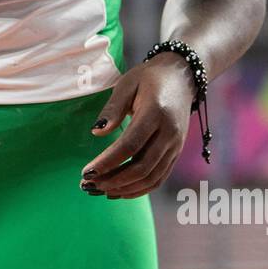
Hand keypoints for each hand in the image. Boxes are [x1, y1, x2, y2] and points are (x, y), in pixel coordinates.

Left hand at [80, 55, 195, 198]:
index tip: (86, 172)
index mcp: (155, 113)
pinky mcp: (176, 153)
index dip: (108, 162)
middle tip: (88, 184)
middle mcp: (169, 133)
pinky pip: (159, 178)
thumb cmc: (149, 78)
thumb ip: (112, 108)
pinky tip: (119, 191)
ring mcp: (175, 146)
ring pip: (151, 177)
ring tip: (99, 190)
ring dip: (124, 189)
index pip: (130, 145)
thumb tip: (96, 132)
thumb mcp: (127, 84)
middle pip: (142, 167)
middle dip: (113, 180)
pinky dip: (139, 189)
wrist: (181, 77)